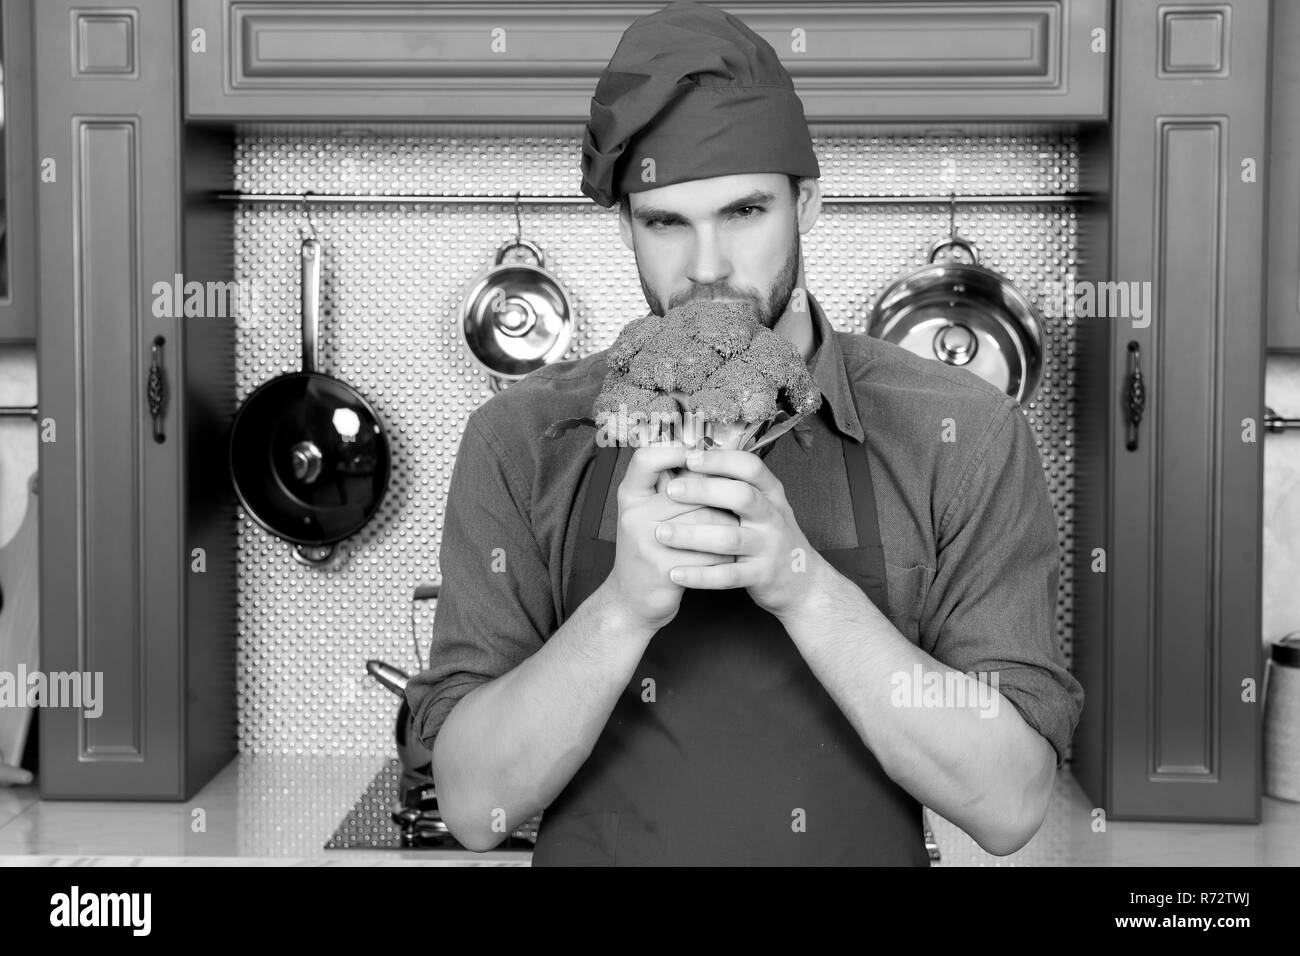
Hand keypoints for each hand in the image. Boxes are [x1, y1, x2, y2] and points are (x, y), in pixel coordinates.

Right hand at [601, 445, 738, 632]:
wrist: (632, 600)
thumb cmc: (648, 549)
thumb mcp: (646, 513)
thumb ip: (667, 487)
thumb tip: (707, 456)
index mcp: (629, 496)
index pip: (646, 459)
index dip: (674, 452)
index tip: (697, 457)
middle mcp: (634, 516)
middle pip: (692, 490)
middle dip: (719, 497)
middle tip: (737, 502)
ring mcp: (647, 543)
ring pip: (707, 520)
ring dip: (729, 525)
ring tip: (738, 529)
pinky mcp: (664, 569)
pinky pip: (710, 552)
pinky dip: (726, 554)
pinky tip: (731, 555)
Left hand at [655, 448, 824, 618]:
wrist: (803, 582)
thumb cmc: (770, 537)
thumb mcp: (764, 506)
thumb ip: (735, 485)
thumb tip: (691, 460)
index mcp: (771, 494)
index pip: (750, 467)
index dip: (720, 460)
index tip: (689, 457)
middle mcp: (772, 517)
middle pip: (741, 496)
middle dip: (703, 491)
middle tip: (670, 490)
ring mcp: (769, 547)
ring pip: (730, 539)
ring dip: (693, 535)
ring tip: (661, 533)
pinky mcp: (761, 576)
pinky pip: (727, 576)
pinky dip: (700, 575)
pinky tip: (675, 572)